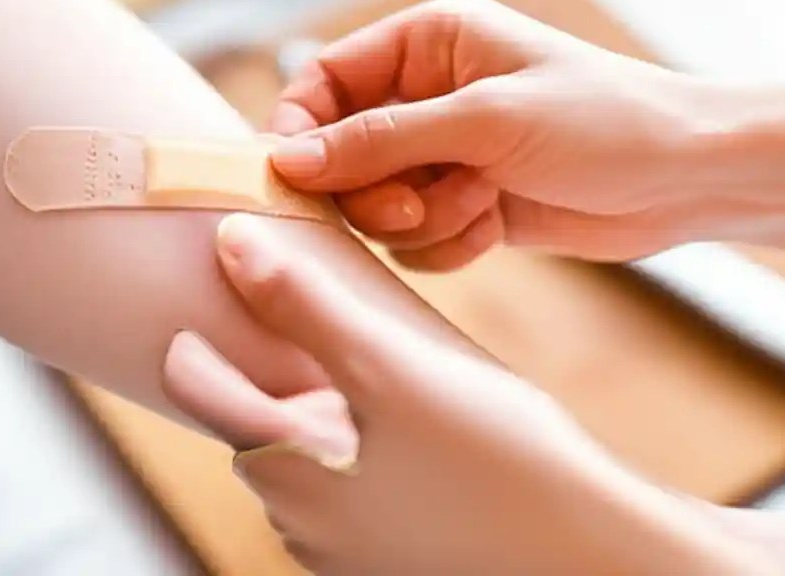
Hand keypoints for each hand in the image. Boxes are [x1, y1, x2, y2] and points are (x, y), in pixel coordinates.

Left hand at [163, 213, 778, 575]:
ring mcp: (346, 551)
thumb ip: (303, 303)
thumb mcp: (389, 362)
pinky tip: (415, 428)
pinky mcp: (391, 560)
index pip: (199, 390)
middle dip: (272, 374)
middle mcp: (300, 523)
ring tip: (369, 367)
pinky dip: (364, 453)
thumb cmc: (493, 453)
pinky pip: (353, 495)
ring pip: (307, 461)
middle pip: (256, 425)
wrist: (586, 547)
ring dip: (322, 414)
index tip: (216, 289)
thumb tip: (230, 240)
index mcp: (284, 469)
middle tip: (307, 317)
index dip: (201, 333)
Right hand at [266, 0, 730, 269]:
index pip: (326, 79)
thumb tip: (288, 158)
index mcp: (431, 43)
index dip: (301, 128)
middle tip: (418, 201)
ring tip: (480, 203)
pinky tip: (496, 226)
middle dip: (374, 189)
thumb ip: (382, 139)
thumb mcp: (487, 120)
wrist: (687, 179)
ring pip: (379, 206)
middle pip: (342, 153)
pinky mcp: (472, 205)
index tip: (295, 178)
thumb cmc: (604, 122)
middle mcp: (432, 96)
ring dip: (422, 219)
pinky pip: (419, 240)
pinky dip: (449, 242)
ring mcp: (451, 155)